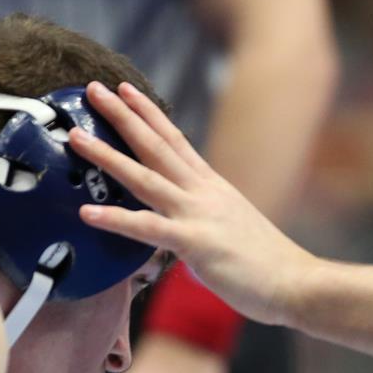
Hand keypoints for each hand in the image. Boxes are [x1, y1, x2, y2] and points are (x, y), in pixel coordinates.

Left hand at [71, 81, 314, 324]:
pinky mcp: (196, 243)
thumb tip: (182, 227)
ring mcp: (198, 214)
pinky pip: (148, 229)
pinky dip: (116, 219)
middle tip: (94, 89)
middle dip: (123, 115)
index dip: (148, 114)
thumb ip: (205, 219)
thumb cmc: (267, 263)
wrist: (297, 282)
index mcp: (212, 186)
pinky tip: (87, 213)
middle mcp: (203, 192)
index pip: (175, 140)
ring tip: (76, 137)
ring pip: (144, 178)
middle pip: (155, 145)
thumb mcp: (231, 227)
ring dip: (107, 156)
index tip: (126, 90)